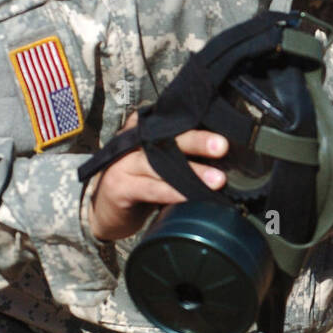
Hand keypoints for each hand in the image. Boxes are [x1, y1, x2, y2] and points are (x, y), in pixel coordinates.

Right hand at [87, 111, 230, 240]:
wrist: (105, 210)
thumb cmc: (141, 183)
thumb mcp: (161, 163)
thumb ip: (183, 153)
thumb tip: (226, 155)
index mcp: (146, 130)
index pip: (173, 121)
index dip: (197, 123)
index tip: (224, 126)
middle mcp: (133, 141)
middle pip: (168, 137)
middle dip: (198, 140)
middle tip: (222, 146)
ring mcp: (124, 163)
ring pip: (161, 163)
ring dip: (191, 172)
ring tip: (217, 179)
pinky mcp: (119, 186)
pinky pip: (150, 188)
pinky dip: (172, 192)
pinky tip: (190, 197)